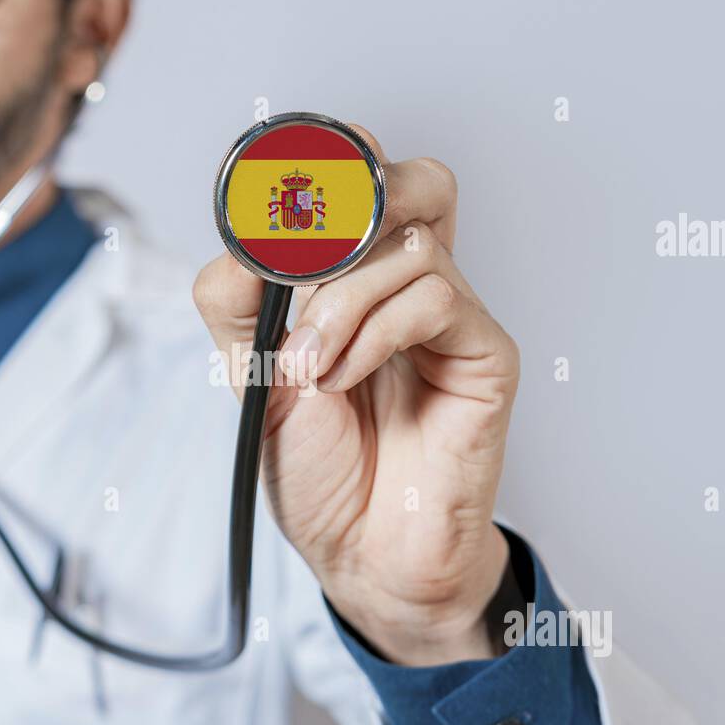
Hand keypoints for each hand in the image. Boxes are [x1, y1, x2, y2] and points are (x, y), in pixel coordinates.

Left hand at [194, 126, 520, 665]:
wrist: (362, 555)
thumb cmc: (320, 471)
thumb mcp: (252, 378)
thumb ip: (239, 304)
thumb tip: (243, 238)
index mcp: (360, 284)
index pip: (367, 185)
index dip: (332, 170)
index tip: (276, 202)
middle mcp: (411, 291)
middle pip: (420, 182)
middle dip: (356, 202)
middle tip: (304, 261)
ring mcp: (454, 320)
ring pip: (414, 243)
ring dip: (342, 302)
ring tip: (310, 367)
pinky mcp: (486, 356)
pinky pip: (436, 298)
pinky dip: (375, 332)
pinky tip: (344, 378)